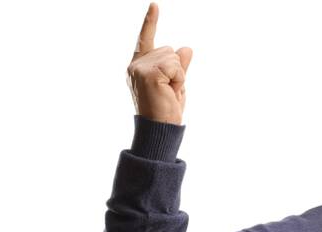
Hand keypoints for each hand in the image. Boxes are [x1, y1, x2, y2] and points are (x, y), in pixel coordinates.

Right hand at [126, 3, 191, 124]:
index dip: (150, 22)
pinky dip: (179, 79)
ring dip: (178, 76)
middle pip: (169, 50)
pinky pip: (176, 66)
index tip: (155, 5)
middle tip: (169, 91)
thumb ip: (179, 66)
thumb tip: (186, 48)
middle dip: (177, 70)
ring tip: (168, 92)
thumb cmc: (165, 111)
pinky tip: (169, 91)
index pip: (145, 38)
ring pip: (173, 57)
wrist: (159, 130)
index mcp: (138, 65)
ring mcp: (140, 67)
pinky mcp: (148, 73)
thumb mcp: (175, 85)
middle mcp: (135, 64)